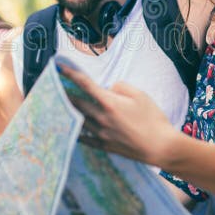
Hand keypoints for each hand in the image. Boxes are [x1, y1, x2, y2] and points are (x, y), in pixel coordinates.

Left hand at [57, 64, 178, 166]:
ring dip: (68, 111)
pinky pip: (85, 138)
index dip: (71, 74)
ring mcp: (101, 133)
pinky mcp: (105, 146)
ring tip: (58, 104)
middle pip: (76, 103)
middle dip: (64, 93)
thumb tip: (108, 89)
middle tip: (54, 86)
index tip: (59, 67)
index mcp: (109, 103)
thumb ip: (120, 87)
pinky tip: (70, 127)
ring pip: (78, 120)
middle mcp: (101, 118)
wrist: (161, 147)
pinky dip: (76, 131)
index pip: (85, 85)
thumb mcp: (140, 95)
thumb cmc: (153, 119)